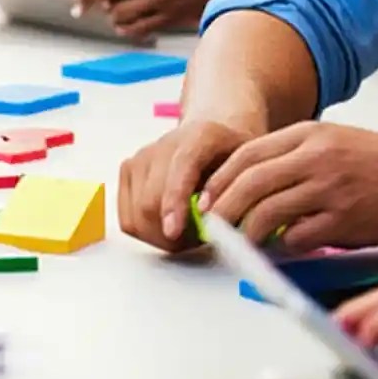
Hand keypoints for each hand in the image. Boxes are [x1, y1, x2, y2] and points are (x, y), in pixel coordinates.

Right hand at [119, 121, 256, 251]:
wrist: (213, 137)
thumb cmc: (232, 158)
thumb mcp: (249, 170)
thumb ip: (235, 194)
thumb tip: (214, 223)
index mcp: (201, 137)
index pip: (180, 169)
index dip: (174, 203)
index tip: (173, 232)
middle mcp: (165, 144)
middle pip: (150, 201)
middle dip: (170, 236)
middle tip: (195, 242)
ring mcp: (143, 156)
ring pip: (136, 215)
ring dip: (159, 237)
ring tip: (185, 233)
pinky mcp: (128, 170)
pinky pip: (128, 218)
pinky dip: (146, 232)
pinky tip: (167, 226)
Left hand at [200, 122, 377, 250]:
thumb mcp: (336, 142)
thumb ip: (295, 155)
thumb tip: (250, 182)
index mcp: (311, 134)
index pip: (247, 154)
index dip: (219, 180)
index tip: (206, 199)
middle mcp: (317, 157)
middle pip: (249, 183)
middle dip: (222, 209)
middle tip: (212, 227)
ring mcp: (330, 189)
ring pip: (266, 213)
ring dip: (246, 233)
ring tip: (240, 244)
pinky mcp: (344, 221)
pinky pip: (297, 238)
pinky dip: (281, 247)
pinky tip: (279, 250)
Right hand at [333, 271, 377, 371]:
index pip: (377, 318)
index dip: (358, 342)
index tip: (344, 360)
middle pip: (365, 307)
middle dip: (345, 328)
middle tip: (329, 350)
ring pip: (374, 308)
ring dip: (359, 327)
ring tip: (343, 350)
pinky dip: (377, 328)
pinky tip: (374, 345)